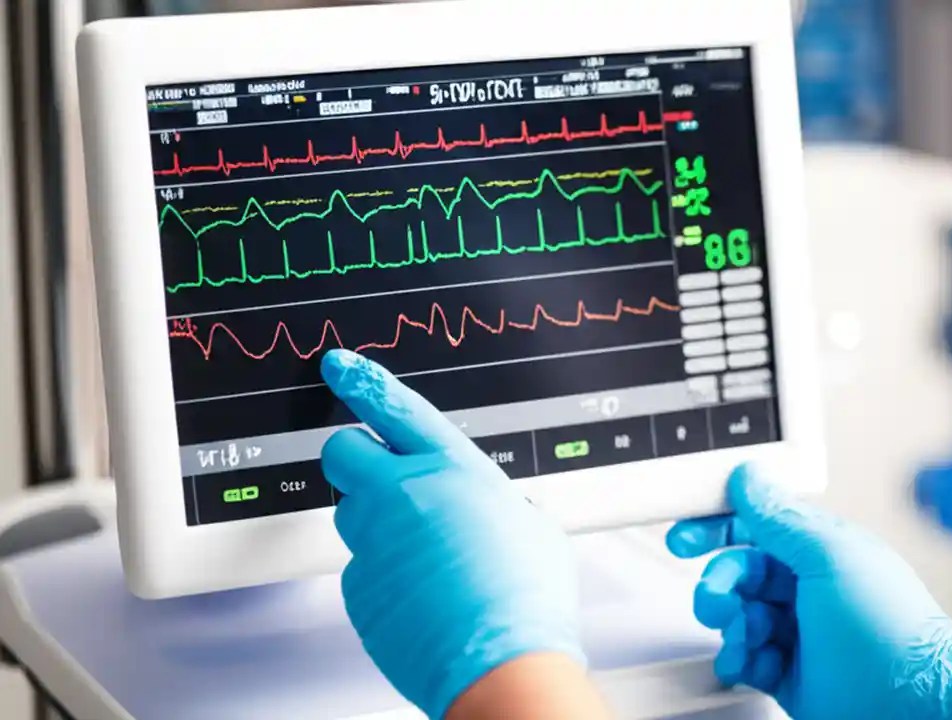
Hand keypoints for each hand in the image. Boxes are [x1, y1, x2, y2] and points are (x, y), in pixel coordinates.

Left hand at [319, 349, 583, 718]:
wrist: (501, 660)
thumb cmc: (526, 595)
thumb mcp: (532, 526)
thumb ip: (498, 504)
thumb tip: (498, 513)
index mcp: (451, 466)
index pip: (393, 407)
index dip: (362, 382)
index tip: (340, 366)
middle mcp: (403, 494)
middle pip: (343, 453)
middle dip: (355, 460)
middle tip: (381, 482)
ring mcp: (373, 542)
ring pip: (350, 516)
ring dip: (375, 526)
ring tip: (422, 559)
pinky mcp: (357, 587)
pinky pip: (359, 572)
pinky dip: (383, 580)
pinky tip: (420, 599)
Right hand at [666, 465, 951, 719]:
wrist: (915, 704)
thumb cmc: (890, 629)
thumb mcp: (829, 555)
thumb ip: (781, 517)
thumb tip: (749, 478)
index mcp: (819, 549)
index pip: (758, 524)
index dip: (718, 526)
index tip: (686, 537)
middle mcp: (808, 588)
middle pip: (741, 571)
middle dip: (720, 582)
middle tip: (715, 599)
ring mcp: (798, 632)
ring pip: (738, 615)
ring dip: (729, 623)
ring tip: (741, 636)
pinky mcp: (789, 672)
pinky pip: (745, 657)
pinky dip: (737, 658)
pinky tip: (745, 661)